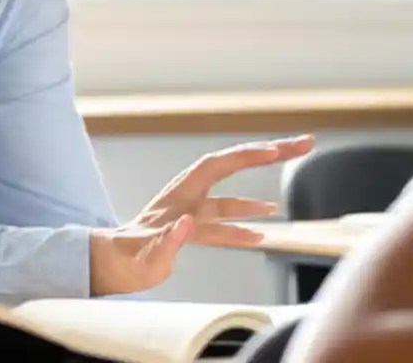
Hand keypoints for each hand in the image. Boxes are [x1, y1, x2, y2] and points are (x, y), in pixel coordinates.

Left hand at [89, 135, 314, 296]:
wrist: (111, 267)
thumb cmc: (126, 260)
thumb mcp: (147, 253)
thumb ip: (167, 239)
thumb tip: (188, 224)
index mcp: (180, 194)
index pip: (218, 165)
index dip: (246, 155)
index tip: (274, 150)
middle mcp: (188, 197)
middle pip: (232, 168)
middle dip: (266, 155)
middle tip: (301, 145)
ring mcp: (189, 213)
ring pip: (229, 201)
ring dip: (253, 202)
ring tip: (279, 207)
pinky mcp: (188, 232)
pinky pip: (221, 227)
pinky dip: (240, 230)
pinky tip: (261, 237)